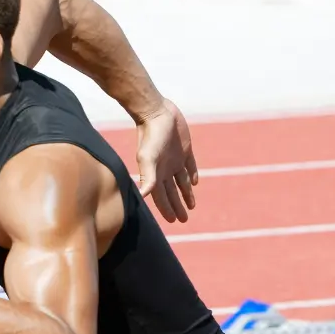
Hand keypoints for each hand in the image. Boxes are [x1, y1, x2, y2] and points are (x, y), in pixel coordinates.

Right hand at [135, 98, 198, 222]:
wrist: (156, 112)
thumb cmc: (151, 135)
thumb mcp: (148, 158)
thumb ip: (147, 177)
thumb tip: (141, 196)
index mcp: (156, 174)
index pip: (162, 197)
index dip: (167, 209)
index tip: (174, 221)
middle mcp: (165, 169)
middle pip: (172, 193)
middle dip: (177, 206)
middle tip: (183, 220)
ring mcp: (175, 159)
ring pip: (181, 182)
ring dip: (186, 195)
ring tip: (191, 207)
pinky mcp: (184, 149)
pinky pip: (189, 166)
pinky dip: (191, 175)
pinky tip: (194, 183)